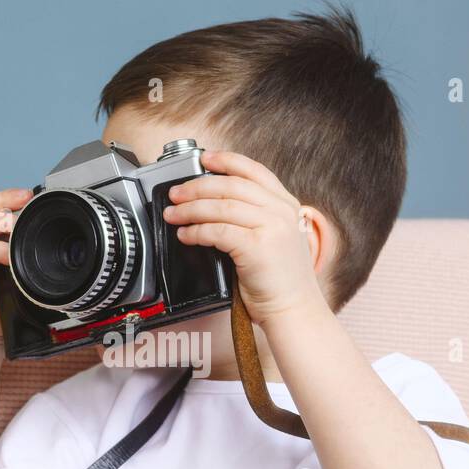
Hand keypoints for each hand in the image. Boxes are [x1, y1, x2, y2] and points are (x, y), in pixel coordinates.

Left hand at [162, 151, 328, 326]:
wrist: (294, 310)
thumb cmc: (280, 281)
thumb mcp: (276, 239)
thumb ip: (256, 218)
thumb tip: (215, 205)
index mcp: (286, 205)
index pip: (254, 171)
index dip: (226, 160)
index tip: (204, 159)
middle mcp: (282, 211)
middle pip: (231, 186)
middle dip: (197, 186)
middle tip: (176, 194)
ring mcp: (272, 227)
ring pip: (222, 206)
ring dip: (191, 209)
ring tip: (173, 215)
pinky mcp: (258, 247)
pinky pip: (218, 231)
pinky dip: (197, 231)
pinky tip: (186, 235)